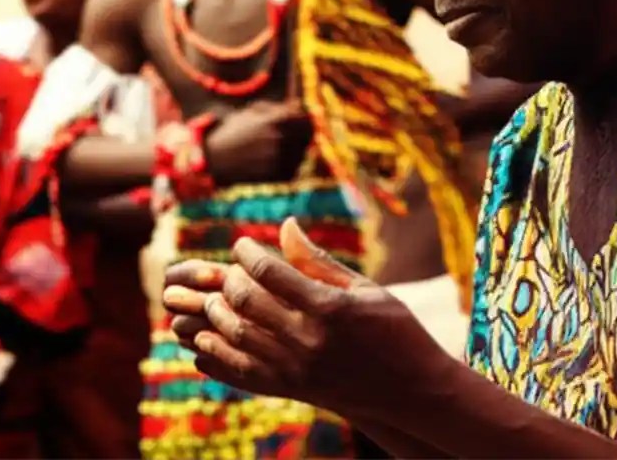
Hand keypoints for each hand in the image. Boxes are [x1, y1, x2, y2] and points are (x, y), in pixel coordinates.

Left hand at [163, 219, 457, 418]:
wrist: (410, 391)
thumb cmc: (394, 330)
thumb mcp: (365, 289)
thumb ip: (319, 261)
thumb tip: (285, 225)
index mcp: (329, 308)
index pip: (270, 272)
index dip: (247, 253)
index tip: (242, 245)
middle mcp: (309, 339)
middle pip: (247, 301)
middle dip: (230, 280)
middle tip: (231, 271)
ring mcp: (297, 369)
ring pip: (236, 336)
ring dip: (217, 314)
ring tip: (217, 299)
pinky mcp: (291, 390)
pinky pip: (240, 372)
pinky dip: (216, 355)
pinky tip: (206, 339)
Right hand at [204, 101, 313, 184]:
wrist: (215, 161)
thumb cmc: (233, 132)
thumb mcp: (251, 112)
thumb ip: (275, 108)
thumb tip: (297, 105)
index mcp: (275, 120)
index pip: (305, 117)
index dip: (303, 118)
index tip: (298, 120)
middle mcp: (281, 139)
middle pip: (308, 135)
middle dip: (301, 133)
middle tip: (292, 135)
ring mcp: (282, 159)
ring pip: (302, 151)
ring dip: (294, 149)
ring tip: (272, 149)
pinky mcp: (280, 176)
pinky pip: (294, 167)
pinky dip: (287, 164)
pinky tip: (270, 162)